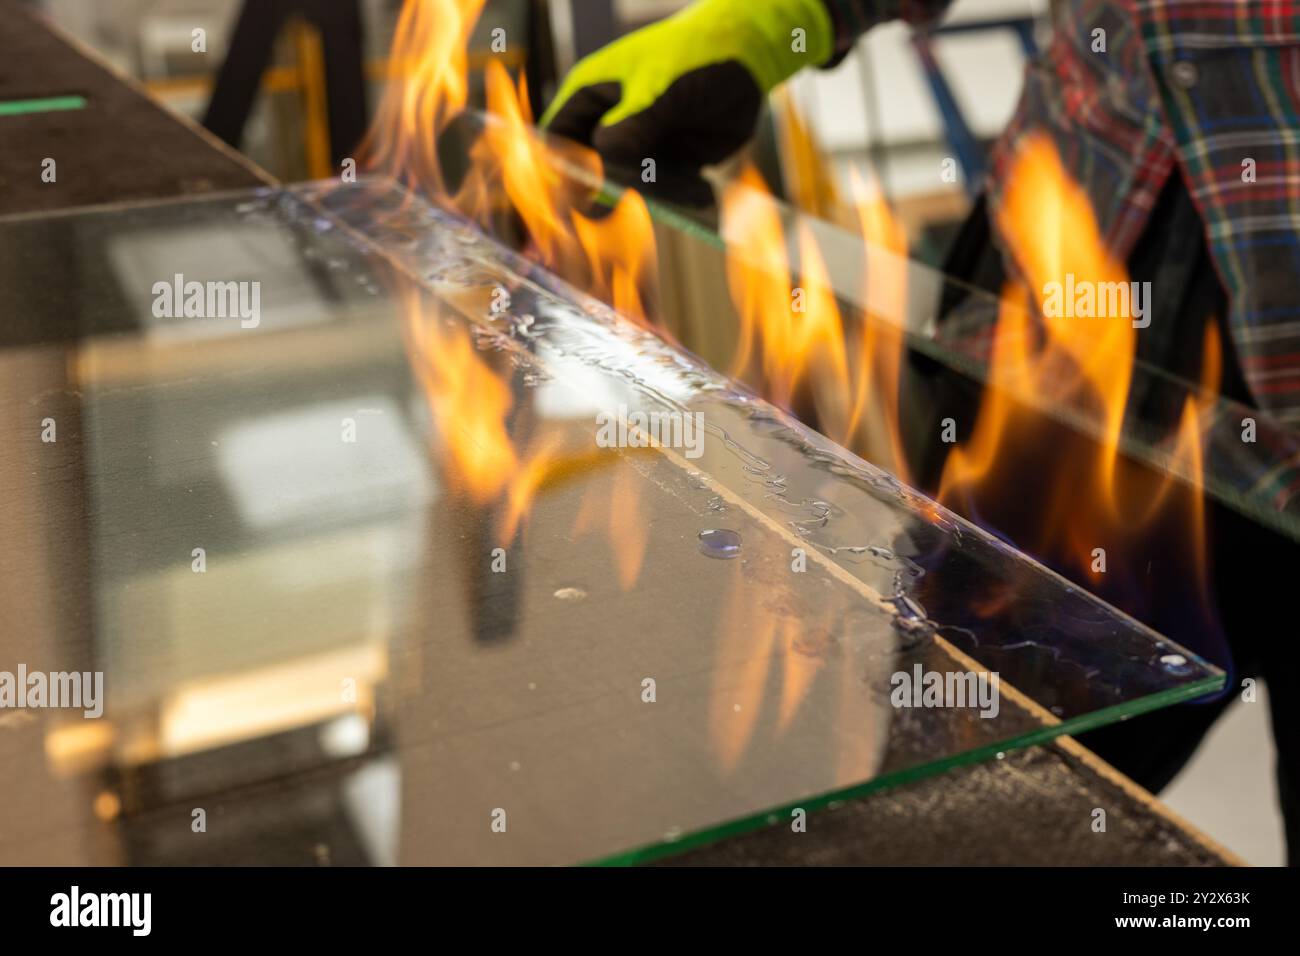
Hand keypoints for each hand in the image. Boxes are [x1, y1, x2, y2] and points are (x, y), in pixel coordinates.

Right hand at [541, 0, 833, 204]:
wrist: (748, 58)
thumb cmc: (692, 57)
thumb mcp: (656, 90)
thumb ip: (629, 128)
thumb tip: (600, 161)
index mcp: (591, 96)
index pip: (558, 138)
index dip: (558, 169)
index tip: (570, 196)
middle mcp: (611, 124)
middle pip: (591, 171)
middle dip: (606, 191)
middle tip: (624, 205)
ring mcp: (639, 145)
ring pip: (629, 187)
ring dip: (652, 194)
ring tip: (685, 182)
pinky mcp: (670, 162)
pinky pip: (664, 191)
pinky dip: (679, 196)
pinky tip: (701, 188)